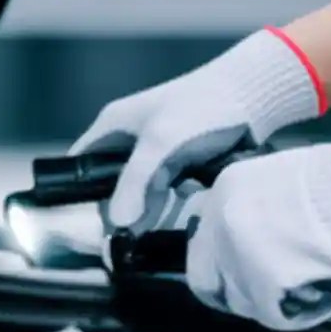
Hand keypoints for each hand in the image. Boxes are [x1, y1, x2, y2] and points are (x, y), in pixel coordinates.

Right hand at [69, 28, 324, 233]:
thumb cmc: (201, 106)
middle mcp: (130, 139)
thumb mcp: (160, 143)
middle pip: (109, 183)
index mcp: (113, 125)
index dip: (77, 191)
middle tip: (120, 237)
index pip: (80, 163)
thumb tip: (117, 222)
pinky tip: (170, 219)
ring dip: (143, 211)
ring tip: (143, 237)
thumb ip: (134, 183)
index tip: (83, 222)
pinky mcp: (179, 163)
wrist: (253, 94)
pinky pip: (163, 192)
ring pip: (139, 191)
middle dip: (115, 210)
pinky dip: (165, 206)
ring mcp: (155, 152)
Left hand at [185, 118, 330, 329]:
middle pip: (203, 279)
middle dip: (231, 296)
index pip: (203, 240)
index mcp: (225, 188)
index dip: (226, 263)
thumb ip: (262, 204)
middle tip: (264, 301)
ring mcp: (237, 252)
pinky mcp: (262, 279)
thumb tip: (263, 237)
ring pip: (240, 301)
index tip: (246, 273)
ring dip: (274, 303)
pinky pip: (272, 316)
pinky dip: (299, 316)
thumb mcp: (287, 175)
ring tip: (312, 290)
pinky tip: (325, 302)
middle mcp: (220, 220)